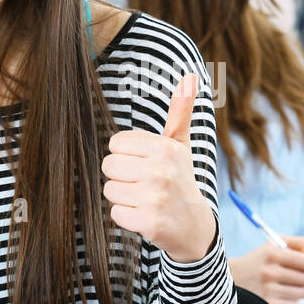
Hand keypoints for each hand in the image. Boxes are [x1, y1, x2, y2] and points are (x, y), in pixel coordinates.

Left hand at [102, 72, 215, 263]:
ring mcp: (155, 198)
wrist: (195, 227)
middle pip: (109, 166)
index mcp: (165, 148)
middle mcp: (161, 171)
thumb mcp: (180, 146)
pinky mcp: (148, 222)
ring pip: (109, 189)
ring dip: (123, 197)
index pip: (115, 144)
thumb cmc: (180, 180)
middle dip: (123, 176)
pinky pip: (115, 212)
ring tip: (144, 199)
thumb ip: (179, 112)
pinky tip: (145, 215)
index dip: (126, 156)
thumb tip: (188, 76)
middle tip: (144, 184)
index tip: (144, 164)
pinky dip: (127, 216)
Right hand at [228, 235, 303, 303]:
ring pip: (302, 292)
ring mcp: (268, 289)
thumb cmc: (256, 261)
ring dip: (300, 289)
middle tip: (302, 275)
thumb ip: (295, 243)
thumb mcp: (271, 246)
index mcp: (271, 254)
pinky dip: (293, 300)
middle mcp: (269, 271)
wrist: (228, 280)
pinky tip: (283, 294)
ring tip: (290, 284)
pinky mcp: (267, 303)